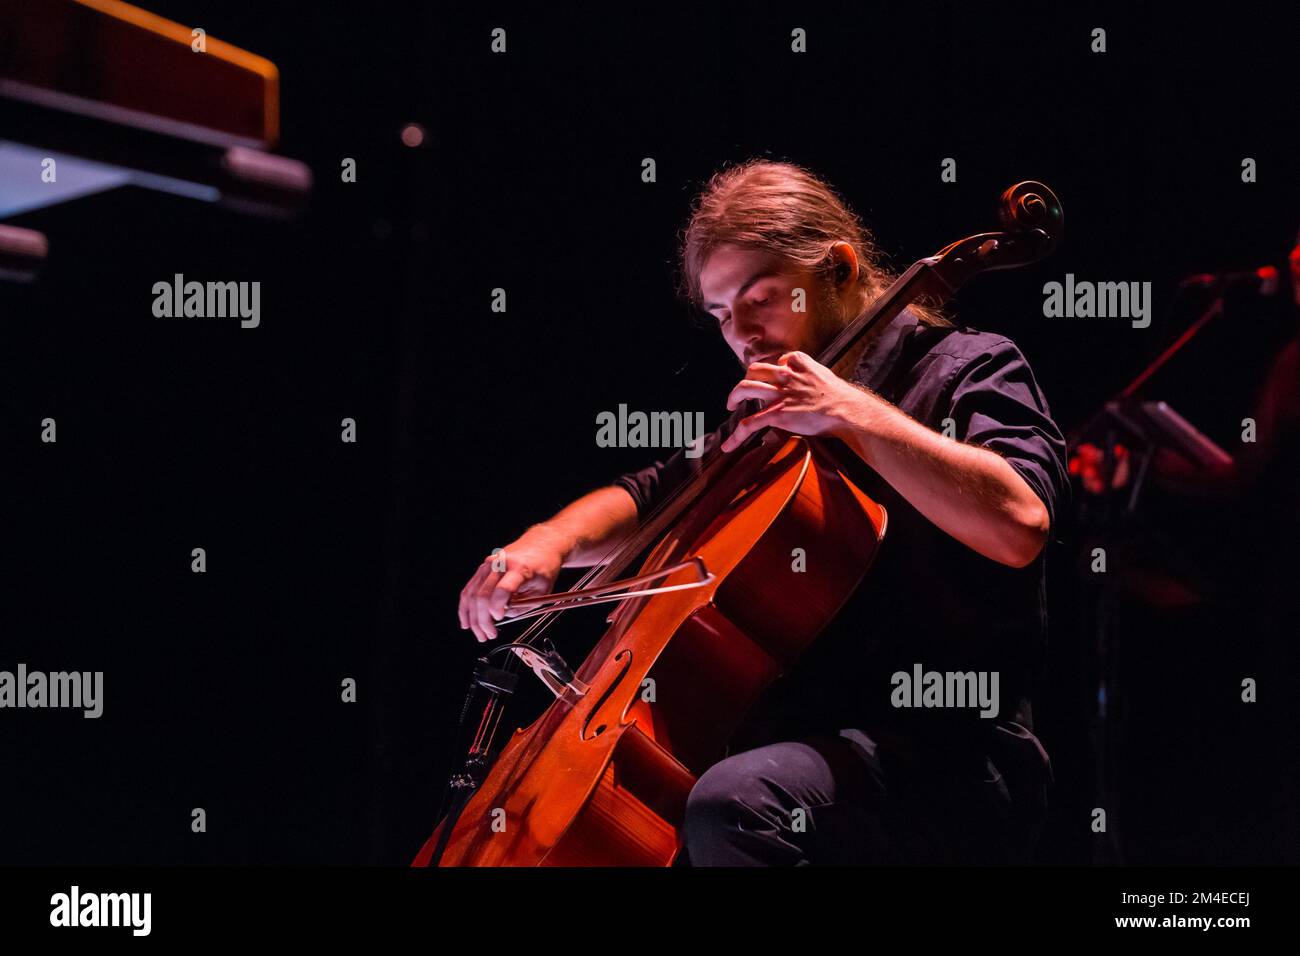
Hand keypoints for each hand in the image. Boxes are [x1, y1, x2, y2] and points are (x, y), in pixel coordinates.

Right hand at [458, 525, 566, 641]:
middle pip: (483, 595)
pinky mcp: (482, 568)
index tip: (500, 619)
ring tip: (480, 634)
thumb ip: (523, 605)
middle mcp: (500, 564)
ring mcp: (488, 565)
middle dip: (483, 620)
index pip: (503, 589)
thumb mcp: (543, 590)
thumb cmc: (543, 566)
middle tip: (488, 635)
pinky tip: (466, 621)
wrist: (541, 544)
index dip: (498, 607)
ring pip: (472, 594)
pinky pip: (469, 589)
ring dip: (473, 618)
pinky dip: (466, 607)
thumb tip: (503, 616)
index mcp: (519, 569)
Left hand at [719, 350, 866, 451]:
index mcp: (796, 364)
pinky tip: (728, 446)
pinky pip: (751, 423)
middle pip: (754, 370)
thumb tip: (806, 376)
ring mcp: (779, 395)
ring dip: (733, 397)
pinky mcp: (777, 414)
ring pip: (745, 388)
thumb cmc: (839, 396)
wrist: (845, 410)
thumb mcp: (822, 374)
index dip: (771, 370)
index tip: (770, 379)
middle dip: (745, 379)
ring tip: (731, 406)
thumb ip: (809, 371)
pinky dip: (736, 436)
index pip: (776, 361)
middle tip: (743, 392)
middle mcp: (784, 376)